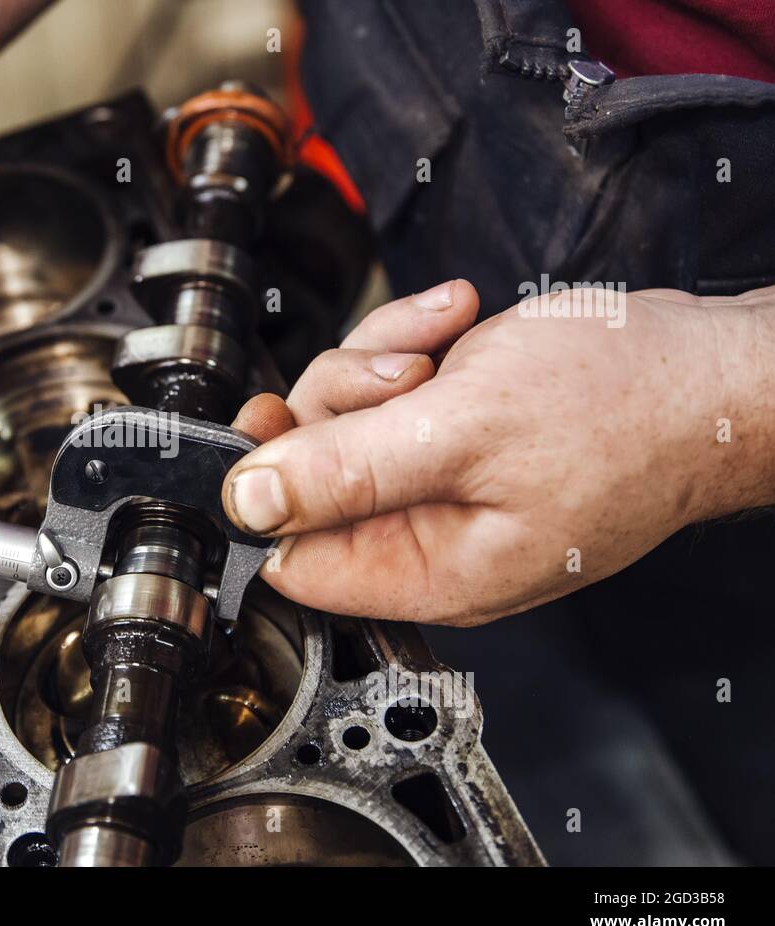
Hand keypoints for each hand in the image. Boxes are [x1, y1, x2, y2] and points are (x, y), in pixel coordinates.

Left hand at [224, 280, 774, 624]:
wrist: (710, 368)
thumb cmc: (626, 409)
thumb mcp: (464, 431)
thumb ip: (347, 472)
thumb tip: (247, 504)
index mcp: (429, 570)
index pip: (294, 558)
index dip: (269, 489)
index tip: (270, 427)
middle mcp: (430, 539)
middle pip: (311, 476)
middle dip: (340, 402)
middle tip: (403, 374)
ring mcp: (445, 486)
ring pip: (347, 420)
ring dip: (380, 362)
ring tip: (445, 340)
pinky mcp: (457, 439)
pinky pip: (392, 391)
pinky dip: (411, 345)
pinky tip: (454, 322)